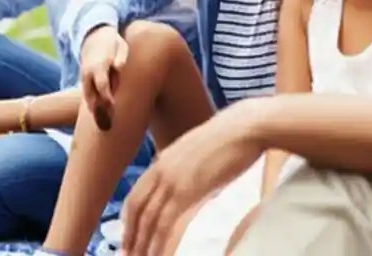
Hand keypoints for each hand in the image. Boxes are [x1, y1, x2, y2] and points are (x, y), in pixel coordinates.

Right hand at [79, 25, 127, 129]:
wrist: (94, 37)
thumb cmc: (113, 44)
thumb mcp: (120, 46)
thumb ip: (120, 57)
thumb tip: (119, 67)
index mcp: (99, 65)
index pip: (101, 85)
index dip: (106, 97)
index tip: (113, 108)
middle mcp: (88, 73)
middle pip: (90, 95)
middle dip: (98, 110)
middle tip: (107, 125)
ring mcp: (84, 77)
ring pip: (86, 98)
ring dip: (94, 111)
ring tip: (103, 126)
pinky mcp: (84, 81)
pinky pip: (86, 96)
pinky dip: (91, 106)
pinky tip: (98, 118)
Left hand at [121, 100, 267, 255]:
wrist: (243, 127)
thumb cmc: (229, 137)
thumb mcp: (197, 152)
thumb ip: (185, 168)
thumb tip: (187, 183)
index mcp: (162, 161)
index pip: (137, 195)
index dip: (130, 218)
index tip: (128, 235)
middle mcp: (161, 170)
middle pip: (137, 209)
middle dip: (131, 234)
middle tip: (128, 254)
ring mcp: (172, 180)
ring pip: (148, 219)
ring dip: (142, 243)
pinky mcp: (186, 190)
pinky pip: (165, 223)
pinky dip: (159, 242)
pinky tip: (158, 255)